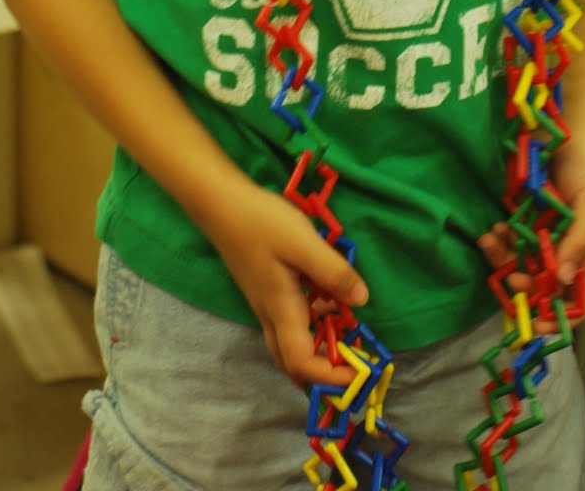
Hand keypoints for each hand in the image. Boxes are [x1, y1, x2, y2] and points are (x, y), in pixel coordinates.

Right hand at [206, 178, 368, 389]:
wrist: (222, 205)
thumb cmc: (261, 223)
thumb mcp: (303, 243)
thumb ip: (333, 272)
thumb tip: (362, 300)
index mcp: (281, 310)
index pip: (302, 364)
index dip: (330, 378)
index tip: (359, 374)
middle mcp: (271, 315)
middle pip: (293, 364)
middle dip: (323, 375)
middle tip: (354, 365)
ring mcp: (266, 304)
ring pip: (291, 344)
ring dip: (318, 351)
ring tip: (349, 337)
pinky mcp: (267, 290)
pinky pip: (291, 323)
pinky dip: (312, 326)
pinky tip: (329, 302)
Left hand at [477, 131, 584, 326]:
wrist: (567, 128)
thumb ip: (580, 241)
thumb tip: (563, 280)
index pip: (581, 299)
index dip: (563, 318)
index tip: (538, 323)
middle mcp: (566, 251)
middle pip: (545, 286)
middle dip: (526, 288)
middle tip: (510, 279)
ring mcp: (544, 236)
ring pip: (522, 265)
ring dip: (505, 261)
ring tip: (492, 242)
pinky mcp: (525, 219)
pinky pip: (509, 241)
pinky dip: (499, 241)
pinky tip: (493, 229)